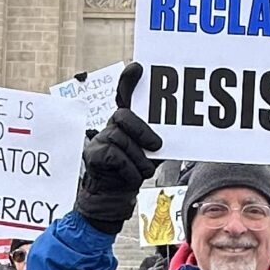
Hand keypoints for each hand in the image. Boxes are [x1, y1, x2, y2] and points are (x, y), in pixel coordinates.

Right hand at [72, 64, 159, 234]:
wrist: (111, 201)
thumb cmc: (132, 175)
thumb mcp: (149, 156)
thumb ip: (155, 143)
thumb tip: (177, 135)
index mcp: (124, 125)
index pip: (124, 97)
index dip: (128, 81)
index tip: (138, 67)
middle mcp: (110, 128)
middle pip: (124, 116)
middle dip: (142, 131)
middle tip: (156, 146)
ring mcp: (99, 140)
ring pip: (123, 140)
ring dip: (138, 161)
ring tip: (140, 173)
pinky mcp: (92, 155)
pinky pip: (116, 156)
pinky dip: (128, 169)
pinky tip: (128, 177)